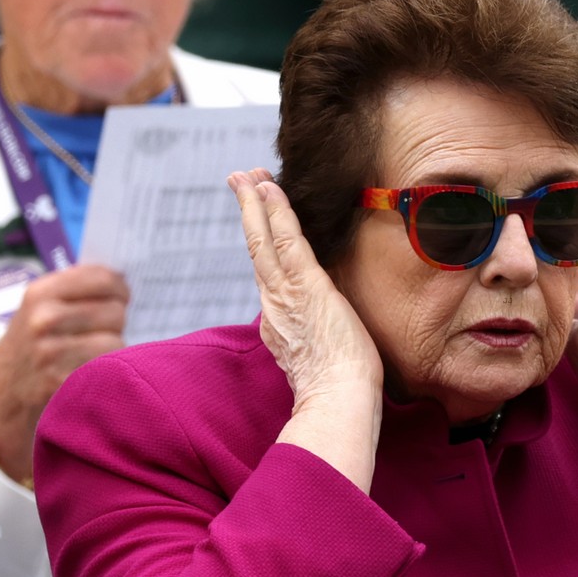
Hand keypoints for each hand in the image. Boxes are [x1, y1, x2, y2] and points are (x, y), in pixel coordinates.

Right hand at [0, 264, 128, 482]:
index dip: (120, 289)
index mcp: (40, 293)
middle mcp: (44, 319)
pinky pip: (108, 369)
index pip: (104, 278)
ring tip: (94, 356)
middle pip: (116, 311)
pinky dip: (108, 371)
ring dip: (114, 351)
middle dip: (116, 323)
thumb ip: (76, 293)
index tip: (120, 297)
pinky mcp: (61, 382)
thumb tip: (124, 281)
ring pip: (117, 341)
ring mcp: (51, 352)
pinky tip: (92, 374)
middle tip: (102, 333)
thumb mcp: (39, 311)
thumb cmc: (29, 350)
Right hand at [229, 169, 382, 400]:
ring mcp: (286, 293)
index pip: (268, 274)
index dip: (261, 244)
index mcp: (279, 322)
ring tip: (246, 175)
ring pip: (263, 238)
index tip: (258, 223)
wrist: (338, 401)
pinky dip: (275, 211)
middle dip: (248, 212)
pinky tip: (268, 187)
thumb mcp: (321, 357)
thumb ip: (315, 338)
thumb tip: (323, 332)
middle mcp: (275, 304)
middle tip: (238, 181)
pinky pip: (286, 239)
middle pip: (256, 249)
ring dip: (254, 202)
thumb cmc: (340, 389)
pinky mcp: (305, 284)